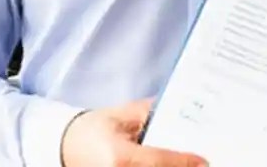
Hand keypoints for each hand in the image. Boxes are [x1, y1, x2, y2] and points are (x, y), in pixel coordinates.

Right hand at [60, 98, 207, 166]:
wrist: (63, 148)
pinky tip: (171, 163)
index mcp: (119, 158)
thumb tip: (178, 106)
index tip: (203, 160)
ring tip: (188, 162)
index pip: (161, 161)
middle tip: (200, 162)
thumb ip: (148, 112)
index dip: (185, 162)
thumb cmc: (90, 131)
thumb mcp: (119, 116)